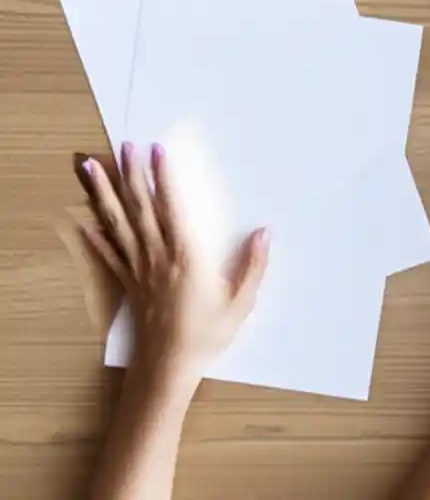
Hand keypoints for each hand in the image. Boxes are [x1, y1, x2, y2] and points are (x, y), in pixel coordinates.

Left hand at [77, 142, 268, 381]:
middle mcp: (158, 257)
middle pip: (140, 208)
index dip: (164, 177)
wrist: (168, 367)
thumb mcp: (240, 302)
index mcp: (187, 257)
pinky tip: (82, 218)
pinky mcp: (128, 283)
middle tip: (125, 145)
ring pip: (119, 223)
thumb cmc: (206, 335)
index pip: (172, 208)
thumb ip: (252, 265)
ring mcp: (139, 269)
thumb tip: (264, 232)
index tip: (158, 151)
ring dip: (105, 193)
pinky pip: (108, 253)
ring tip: (94, 167)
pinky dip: (94, 234)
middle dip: (132, 174)